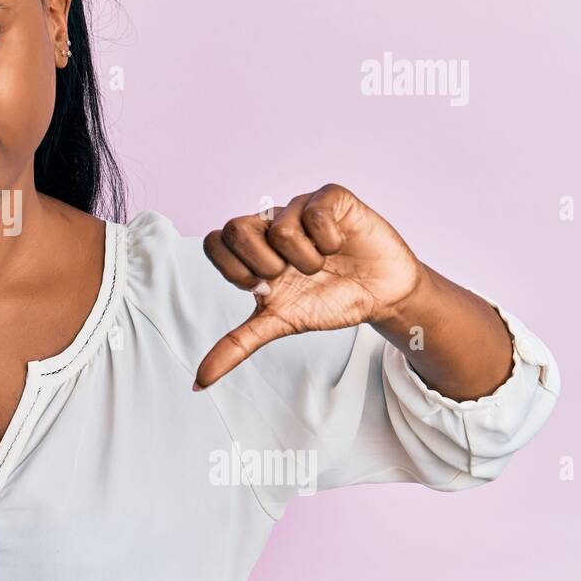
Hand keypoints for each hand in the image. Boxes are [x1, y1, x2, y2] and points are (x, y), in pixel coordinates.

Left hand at [195, 183, 428, 388]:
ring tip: (322, 265)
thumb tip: (198, 383)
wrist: (381, 296)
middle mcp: (269, 223)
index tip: (264, 288)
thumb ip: (236, 346)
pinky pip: (314, 211)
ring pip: (280, 227)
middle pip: (233, 228)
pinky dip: (329, 240)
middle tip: (290, 276)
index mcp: (251, 250)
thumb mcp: (279, 324)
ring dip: (307, 260)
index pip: (213, 243)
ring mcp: (298, 207)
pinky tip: (339, 245)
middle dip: (265, 265)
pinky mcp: (330, 197)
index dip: (235, 270)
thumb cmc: (327, 302)